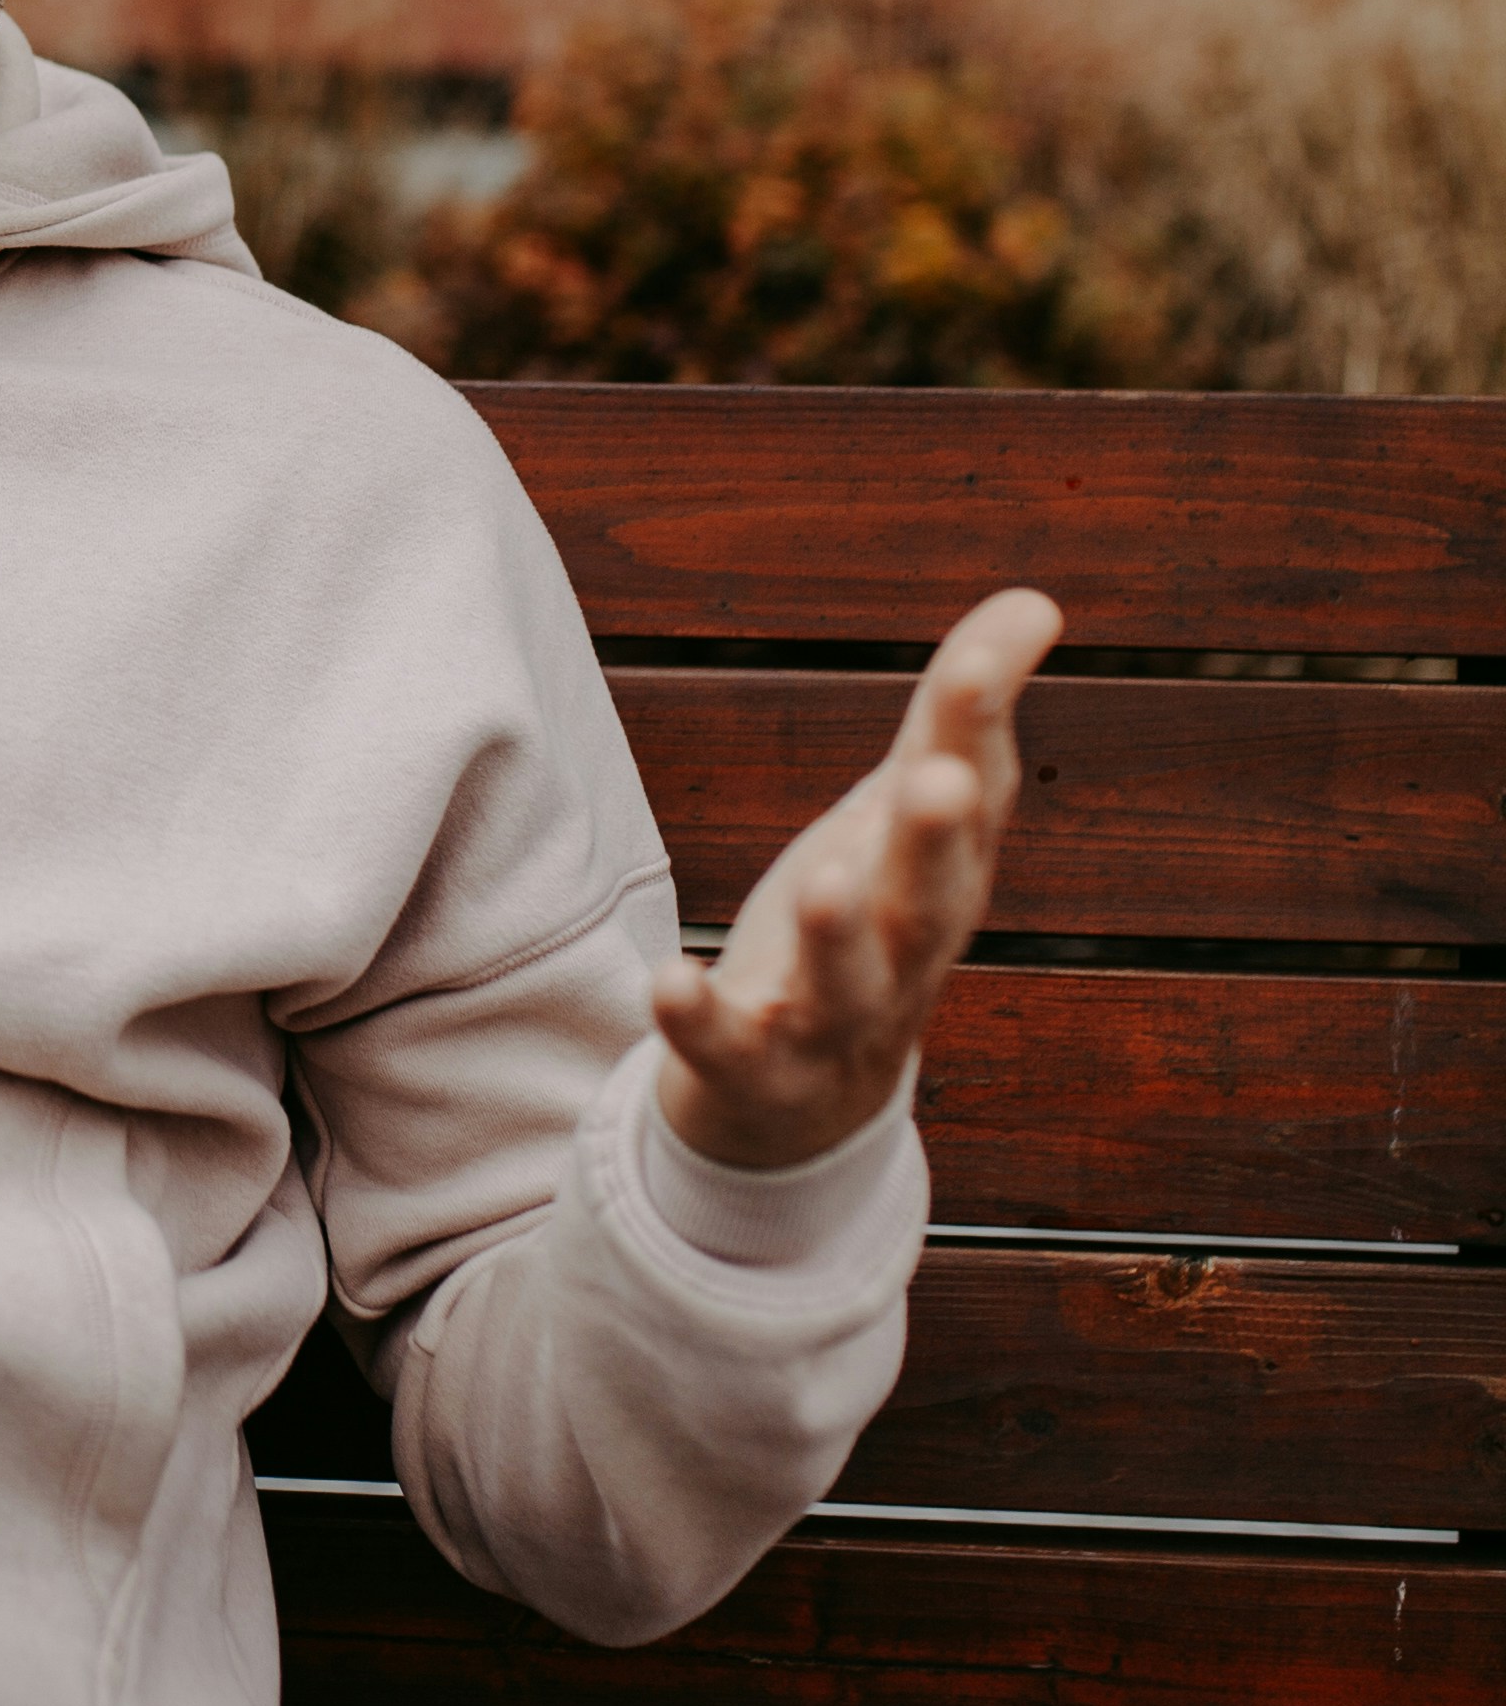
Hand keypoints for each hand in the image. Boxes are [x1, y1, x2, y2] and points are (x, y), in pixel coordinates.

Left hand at [652, 586, 1062, 1169]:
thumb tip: (1037, 599)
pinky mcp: (750, 1070)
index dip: (974, 731)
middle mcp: (901, 953)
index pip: (972, 800)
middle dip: (934, 842)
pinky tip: (668, 979)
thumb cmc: (871, 924)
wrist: (809, 1106)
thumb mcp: (906, 814)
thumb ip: (959, 713)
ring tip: (824, 881)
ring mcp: (828, 1021)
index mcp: (943, 881)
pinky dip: (700, 1022)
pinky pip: (727, 1050)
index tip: (978, 663)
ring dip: (839, 940)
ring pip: (845, 986)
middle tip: (937, 779)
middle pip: (929, 901)